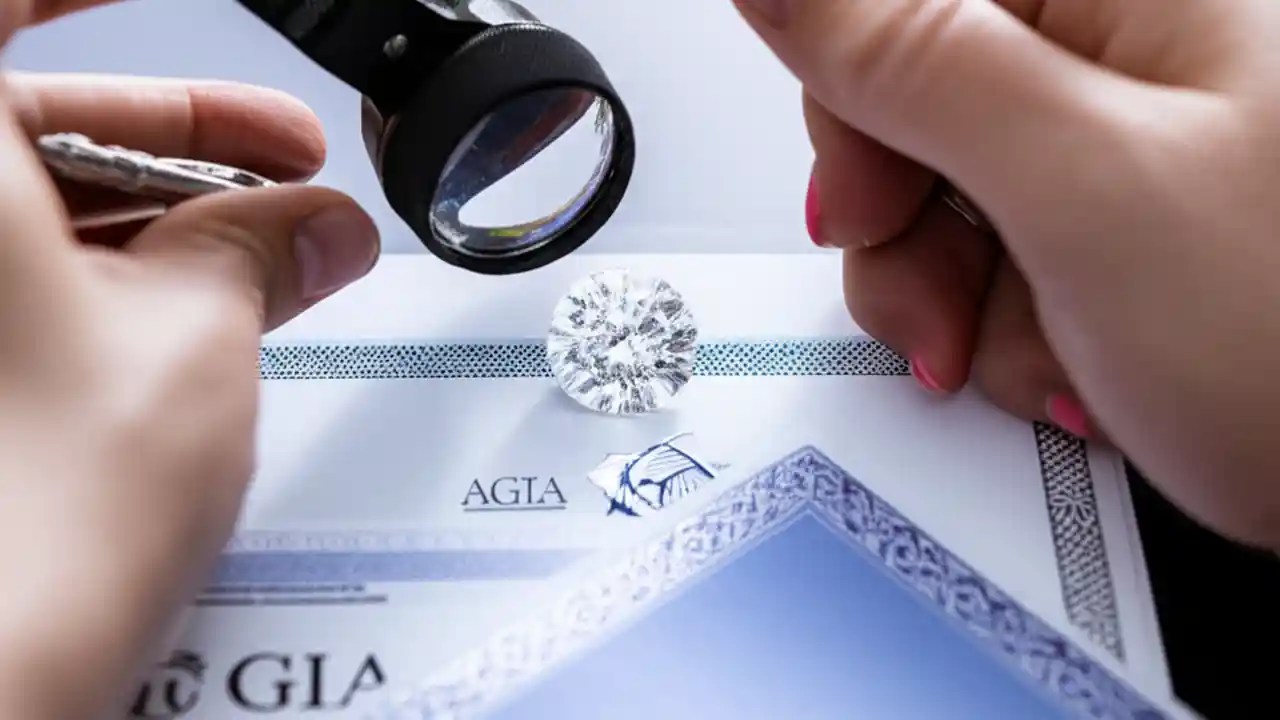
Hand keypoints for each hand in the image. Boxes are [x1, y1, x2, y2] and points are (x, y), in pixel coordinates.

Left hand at [0, 2, 378, 716]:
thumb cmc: (31, 522)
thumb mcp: (193, 338)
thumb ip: (259, 249)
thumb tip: (313, 221)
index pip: (17, 13)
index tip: (167, 5)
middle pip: (35, 120)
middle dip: (185, 142)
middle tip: (292, 164)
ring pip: (35, 214)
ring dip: (165, 224)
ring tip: (283, 255)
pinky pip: (21, 290)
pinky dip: (114, 288)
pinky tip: (209, 312)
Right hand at [731, 0, 1279, 547]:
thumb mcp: (1085, 194)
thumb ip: (911, 61)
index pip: (909, 6)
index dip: (858, 109)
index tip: (862, 204)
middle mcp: (1143, 47)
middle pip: (925, 103)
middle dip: (915, 230)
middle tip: (952, 310)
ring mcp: (1142, 141)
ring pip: (958, 193)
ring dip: (967, 301)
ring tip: (1047, 369)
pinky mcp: (1137, 222)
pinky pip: (1014, 253)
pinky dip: (1019, 330)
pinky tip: (1082, 375)